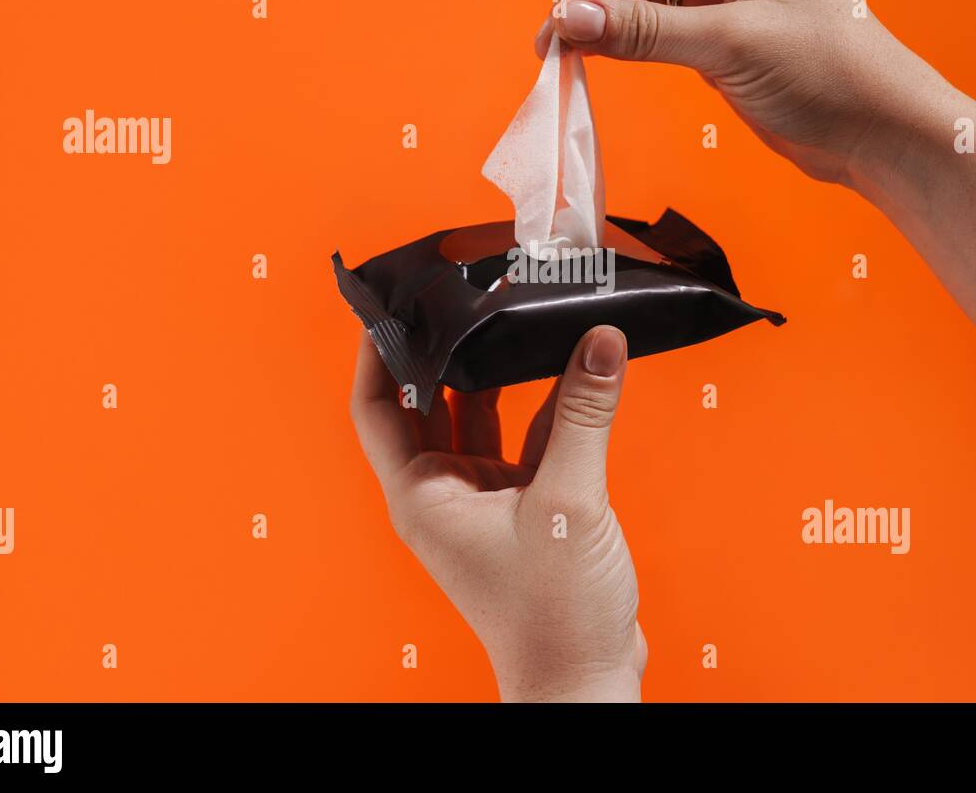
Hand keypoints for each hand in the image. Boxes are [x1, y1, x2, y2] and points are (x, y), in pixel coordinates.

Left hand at [350, 325, 645, 701]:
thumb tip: (599, 343)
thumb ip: (584, 415)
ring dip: (498, 377)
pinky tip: (569, 372)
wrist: (585, 677)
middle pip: (429, 405)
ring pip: (482, 420)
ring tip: (513, 322)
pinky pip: (529, 442)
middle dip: (445, 354)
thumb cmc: (553, 618)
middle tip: (462, 297)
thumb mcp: (568, 501)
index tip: (389, 305)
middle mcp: (444, 495)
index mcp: (423, 495)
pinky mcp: (525, 508)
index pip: (375, 408)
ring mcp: (484, 501)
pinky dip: (547, 408)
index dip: (377, 354)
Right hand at [531, 0, 956, 187]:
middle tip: (550, 27)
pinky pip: (655, 27)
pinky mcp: (718, 34)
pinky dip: (622, 41)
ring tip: (558, 50)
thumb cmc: (833, 72)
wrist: (878, 134)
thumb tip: (570, 19)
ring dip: (600, 18)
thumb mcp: (730, 44)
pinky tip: (592, 56)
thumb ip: (644, 30)